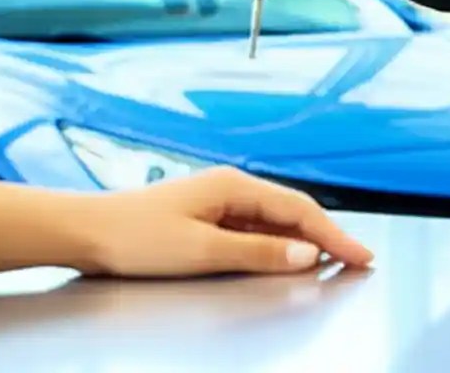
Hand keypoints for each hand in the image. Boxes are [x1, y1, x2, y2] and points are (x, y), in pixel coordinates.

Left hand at [80, 167, 373, 276]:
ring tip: (331, 263)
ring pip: (272, 221)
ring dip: (302, 241)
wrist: (87, 231)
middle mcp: (229, 187)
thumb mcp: (203, 250)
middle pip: (291, 211)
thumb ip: (258, 252)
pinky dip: (275, 245)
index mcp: (234, 185)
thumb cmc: (136, 236)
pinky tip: (282, 259)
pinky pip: (251, 230)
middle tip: (358, 261)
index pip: (300, 210)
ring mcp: (216, 202)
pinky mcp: (203, 219)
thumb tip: (306, 253)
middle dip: (327, 236)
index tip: (362, 257)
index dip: (335, 236)